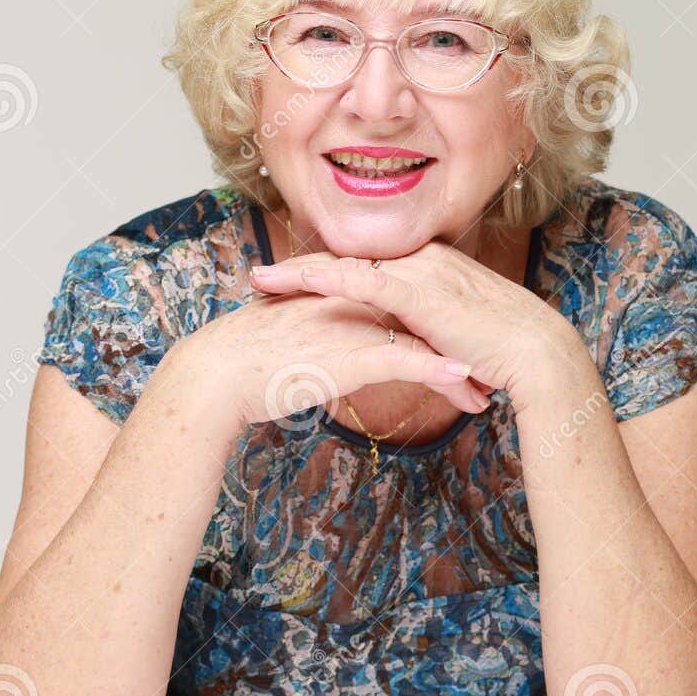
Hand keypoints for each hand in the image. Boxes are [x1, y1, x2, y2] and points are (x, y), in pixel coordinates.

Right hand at [185, 289, 490, 426]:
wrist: (214, 375)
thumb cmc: (245, 364)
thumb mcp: (292, 343)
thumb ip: (319, 339)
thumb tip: (332, 353)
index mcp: (340, 298)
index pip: (399, 308)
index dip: (432, 331)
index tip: (458, 355)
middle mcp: (351, 304)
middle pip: (418, 322)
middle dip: (454, 351)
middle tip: (482, 376)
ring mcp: (351, 326)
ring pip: (419, 342)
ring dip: (455, 370)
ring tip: (482, 397)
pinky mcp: (346, 353)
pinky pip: (402, 358)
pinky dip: (435, 368)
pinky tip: (461, 379)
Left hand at [247, 240, 578, 402]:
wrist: (539, 352)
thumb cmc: (507, 351)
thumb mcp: (459, 337)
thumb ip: (431, 335)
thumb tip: (411, 350)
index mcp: (432, 267)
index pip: (368, 265)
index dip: (326, 272)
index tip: (290, 281)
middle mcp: (423, 260)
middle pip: (349, 259)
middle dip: (301, 268)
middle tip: (259, 276)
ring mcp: (421, 272)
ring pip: (345, 265)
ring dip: (300, 271)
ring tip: (260, 280)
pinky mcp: (419, 291)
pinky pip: (360, 279)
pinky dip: (322, 278)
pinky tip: (293, 281)